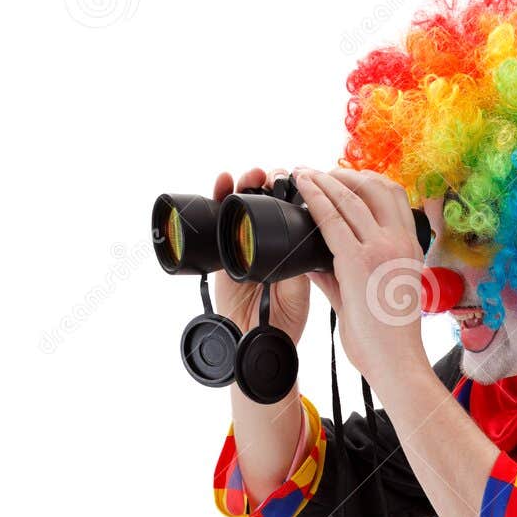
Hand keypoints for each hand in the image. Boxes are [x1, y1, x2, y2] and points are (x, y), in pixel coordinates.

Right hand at [211, 167, 310, 344]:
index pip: (293, 211)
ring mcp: (244, 243)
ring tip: (253, 175)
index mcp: (293, 250)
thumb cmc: (283, 323)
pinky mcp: (221, 249)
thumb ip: (298, 267)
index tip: (298, 178)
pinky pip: (218, 217)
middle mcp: (269, 242)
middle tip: (274, 175)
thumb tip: (299, 234)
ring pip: (243, 203)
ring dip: (246, 183)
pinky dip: (220, 195)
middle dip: (269, 182)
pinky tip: (225, 182)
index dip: (293, 193)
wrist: (256, 342)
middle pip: (267, 200)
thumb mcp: (299, 292)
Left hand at [293, 167, 427, 384]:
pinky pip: (332, 218)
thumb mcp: (371, 297)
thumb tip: (312, 261)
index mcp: (410, 248)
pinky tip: (300, 187)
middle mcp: (400, 242)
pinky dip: (314, 197)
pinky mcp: (359, 261)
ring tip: (302, 173)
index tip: (342, 179)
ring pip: (351, 196)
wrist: (397, 363)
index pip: (393, 195)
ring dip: (323, 180)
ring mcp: (381, 248)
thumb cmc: (387, 339)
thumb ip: (340, 276)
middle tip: (317, 173)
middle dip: (342, 174)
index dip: (365, 179)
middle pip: (374, 186)